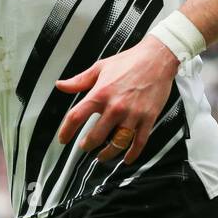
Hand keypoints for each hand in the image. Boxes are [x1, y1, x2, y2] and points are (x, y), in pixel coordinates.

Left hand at [53, 36, 179, 164]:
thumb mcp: (100, 67)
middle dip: (87, 145)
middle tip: (85, 147)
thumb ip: (79, 80)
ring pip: (117, 143)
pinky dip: (133, 154)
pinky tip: (127, 159)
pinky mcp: (148, 118)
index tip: (63, 139)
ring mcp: (133, 115)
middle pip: (95, 136)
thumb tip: (61, 85)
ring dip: (107, 154)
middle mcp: (115, 107)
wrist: (157, 58)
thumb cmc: (129, 61)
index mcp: (100, 93)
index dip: (66, 131)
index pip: (76, 117)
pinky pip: (139, 142)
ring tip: (102, 156)